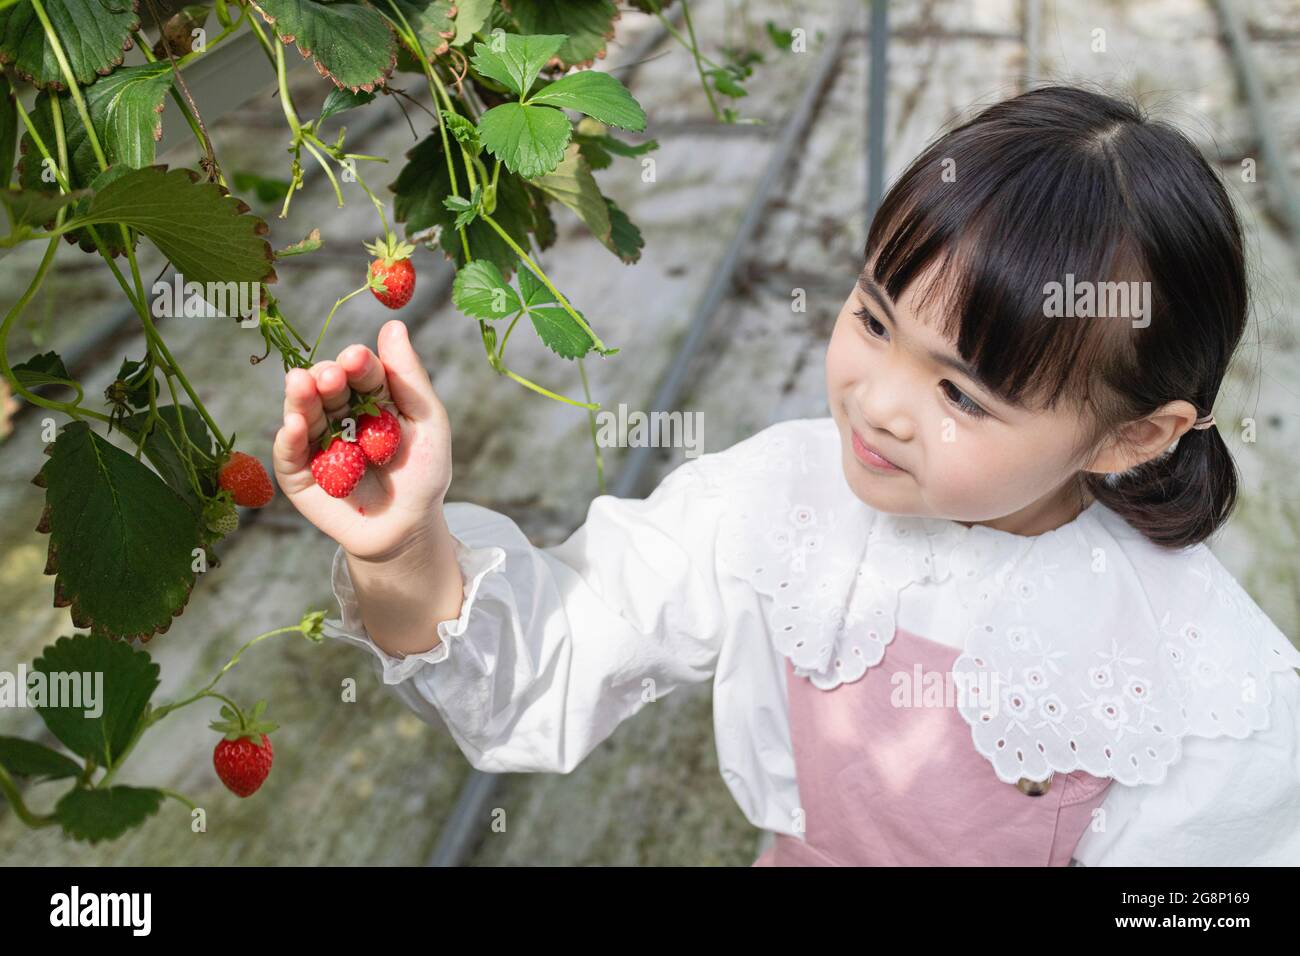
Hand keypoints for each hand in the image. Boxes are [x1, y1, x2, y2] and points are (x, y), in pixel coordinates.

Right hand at [273, 319, 452, 561]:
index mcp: (370, 395)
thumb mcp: (427, 422)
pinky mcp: (298, 473)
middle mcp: (338, 412)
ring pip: (303, 414)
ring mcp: (314, 441)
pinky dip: (287, 439)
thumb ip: (409, 377)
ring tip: (301, 384)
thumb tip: (393, 325)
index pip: (361, 372)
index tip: (357, 358)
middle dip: (327, 379)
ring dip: (301, 398)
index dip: (358, 364)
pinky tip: (292, 424)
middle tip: (329, 375)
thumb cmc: (422, 473)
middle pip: (327, 388)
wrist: (409, 527)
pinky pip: (288, 455)